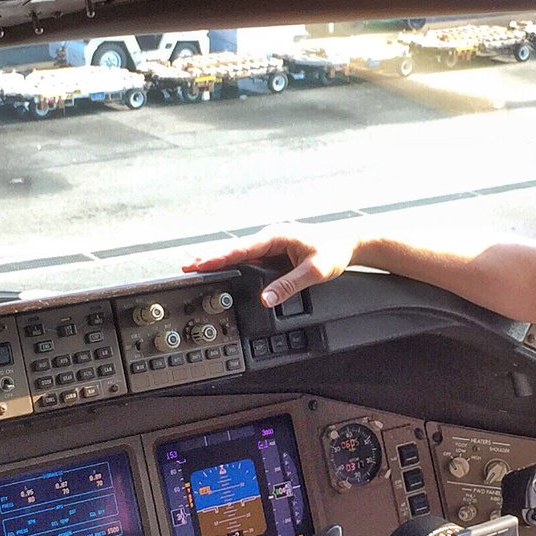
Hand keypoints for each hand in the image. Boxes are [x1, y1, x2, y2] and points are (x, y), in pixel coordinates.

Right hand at [182, 228, 358, 307]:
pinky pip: (248, 255)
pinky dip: (232, 260)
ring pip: (239, 251)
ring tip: (196, 267)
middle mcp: (270, 236)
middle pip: (234, 248)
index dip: (220, 257)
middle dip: (210, 257)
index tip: (201, 263)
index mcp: (277, 236)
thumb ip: (289, 285)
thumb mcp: (314, 272)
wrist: (347, 242)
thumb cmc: (333, 252)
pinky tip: (221, 267)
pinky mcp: (273, 250)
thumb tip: (266, 299)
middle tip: (187, 267)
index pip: (242, 248)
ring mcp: (271, 242)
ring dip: (219, 258)